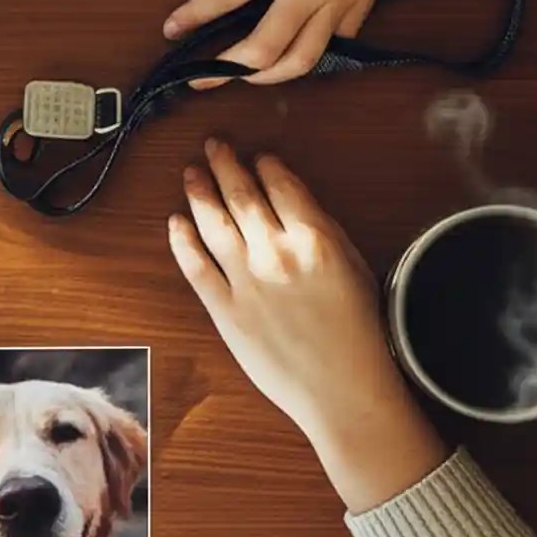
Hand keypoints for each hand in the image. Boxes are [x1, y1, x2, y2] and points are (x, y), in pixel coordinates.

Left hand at [164, 0, 412, 86]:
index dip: (192, 17)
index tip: (172, 29)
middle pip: (263, 50)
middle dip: (226, 70)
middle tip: (201, 77)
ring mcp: (341, 0)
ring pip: (301, 61)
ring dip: (266, 78)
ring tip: (243, 77)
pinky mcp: (363, 6)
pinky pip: (331, 46)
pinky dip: (305, 56)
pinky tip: (286, 54)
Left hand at [168, 139, 446, 511]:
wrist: (344, 390)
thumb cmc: (360, 334)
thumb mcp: (355, 268)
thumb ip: (324, 232)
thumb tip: (296, 204)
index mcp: (315, 240)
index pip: (282, 185)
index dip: (265, 166)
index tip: (258, 157)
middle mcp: (276, 254)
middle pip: (242, 196)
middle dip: (225, 165)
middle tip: (214, 147)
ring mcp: (247, 282)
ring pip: (213, 224)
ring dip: (200, 192)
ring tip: (191, 174)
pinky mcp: (226, 311)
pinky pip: (196, 268)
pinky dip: (183, 241)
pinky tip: (176, 222)